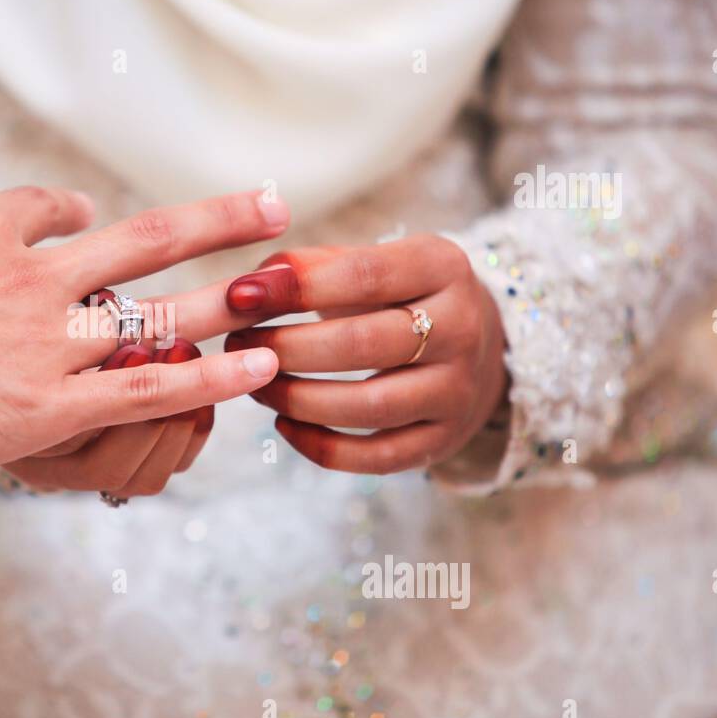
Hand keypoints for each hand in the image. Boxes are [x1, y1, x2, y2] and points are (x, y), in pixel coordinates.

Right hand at [0, 30, 284, 478]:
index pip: (54, 211)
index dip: (77, 215)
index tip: (90, 221)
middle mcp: (29, 279)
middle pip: (143, 242)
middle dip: (215, 222)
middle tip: (273, 207)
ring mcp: (42, 343)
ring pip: (155, 314)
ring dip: (226, 296)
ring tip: (284, 285)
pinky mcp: (43, 408)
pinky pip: (145, 388)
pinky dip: (206, 376)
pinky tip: (256, 367)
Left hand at [223, 234, 506, 473]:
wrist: (479, 343)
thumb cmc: (398, 295)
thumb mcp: (372, 261)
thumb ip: (311, 266)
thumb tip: (248, 288)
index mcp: (442, 267)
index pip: (364, 275)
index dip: (296, 286)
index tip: (239, 294)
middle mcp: (462, 329)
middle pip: (362, 345)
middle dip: (286, 348)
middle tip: (236, 343)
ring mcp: (456, 390)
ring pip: (367, 406)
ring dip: (296, 399)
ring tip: (253, 383)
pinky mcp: (443, 440)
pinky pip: (376, 456)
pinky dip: (321, 446)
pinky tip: (283, 424)